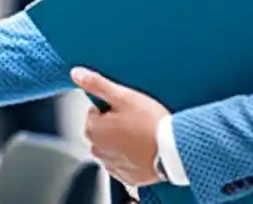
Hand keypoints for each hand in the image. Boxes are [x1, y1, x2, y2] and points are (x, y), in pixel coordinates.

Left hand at [73, 67, 170, 187]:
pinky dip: (133, 158)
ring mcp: (113, 166)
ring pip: (114, 148)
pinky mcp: (129, 177)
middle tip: (136, 120)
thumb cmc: (150, 124)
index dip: (111, 107)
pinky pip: (126, 164)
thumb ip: (97, 84)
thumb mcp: (123, 96)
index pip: (94, 112)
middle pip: (103, 131)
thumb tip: (77, 74)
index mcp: (93, 130)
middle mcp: (99, 151)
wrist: (175, 151)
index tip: (126, 108)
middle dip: (116, 125)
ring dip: (123, 142)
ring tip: (143, 134)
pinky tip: (145, 150)